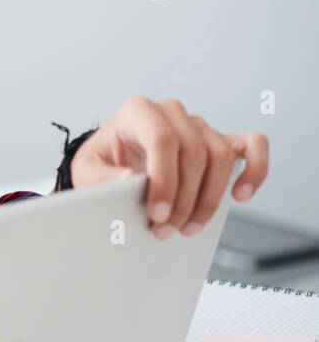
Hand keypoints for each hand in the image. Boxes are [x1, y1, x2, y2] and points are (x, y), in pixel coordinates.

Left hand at [69, 97, 268, 237]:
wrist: (110, 163)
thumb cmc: (101, 165)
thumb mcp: (87, 173)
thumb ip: (103, 178)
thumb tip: (130, 180)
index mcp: (138, 111)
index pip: (163, 139)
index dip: (165, 180)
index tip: (158, 214)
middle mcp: (171, 113)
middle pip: (194, 152)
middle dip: (184, 199)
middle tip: (167, 230)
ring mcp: (198, 125)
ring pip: (221, 156)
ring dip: (209, 198)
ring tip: (189, 227)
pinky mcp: (220, 140)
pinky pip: (251, 145)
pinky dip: (254, 169)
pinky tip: (240, 196)